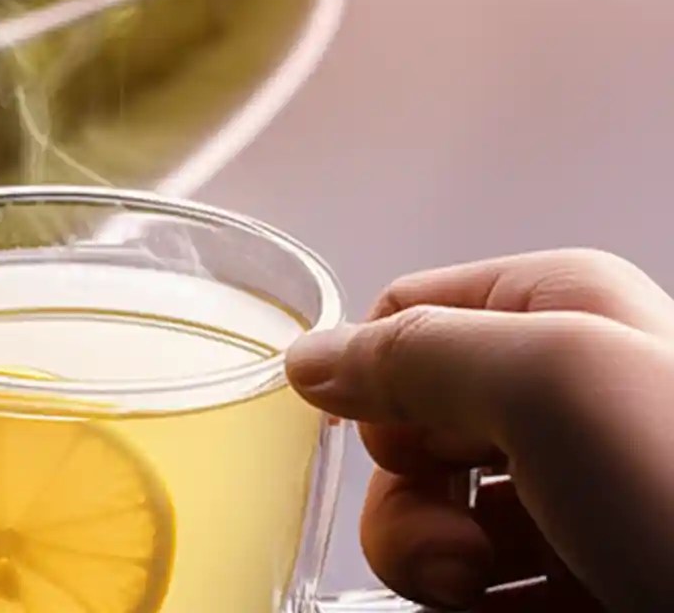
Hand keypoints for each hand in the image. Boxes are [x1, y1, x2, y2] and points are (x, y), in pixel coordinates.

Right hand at [285, 249, 673, 611]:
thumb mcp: (553, 386)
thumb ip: (417, 356)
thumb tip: (306, 361)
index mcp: (562, 310)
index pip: (403, 321)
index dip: (376, 387)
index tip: (404, 447)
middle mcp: (567, 396)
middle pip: (406, 432)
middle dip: (405, 500)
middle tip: (463, 547)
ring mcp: (578, 495)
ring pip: (433, 519)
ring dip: (430, 563)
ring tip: (485, 593)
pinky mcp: (586, 577)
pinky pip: (478, 589)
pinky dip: (468, 608)